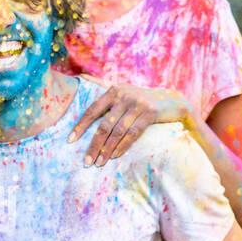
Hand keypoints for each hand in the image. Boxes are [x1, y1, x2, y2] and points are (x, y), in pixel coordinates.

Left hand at [68, 84, 191, 164]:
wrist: (171, 101)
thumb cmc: (141, 100)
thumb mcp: (123, 91)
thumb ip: (102, 85)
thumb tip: (81, 77)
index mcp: (114, 91)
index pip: (93, 110)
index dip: (81, 126)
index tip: (70, 141)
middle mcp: (124, 95)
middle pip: (104, 125)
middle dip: (94, 145)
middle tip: (86, 162)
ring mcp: (138, 104)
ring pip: (118, 131)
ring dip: (107, 150)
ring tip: (99, 163)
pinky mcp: (150, 114)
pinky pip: (133, 133)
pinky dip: (122, 146)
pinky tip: (114, 156)